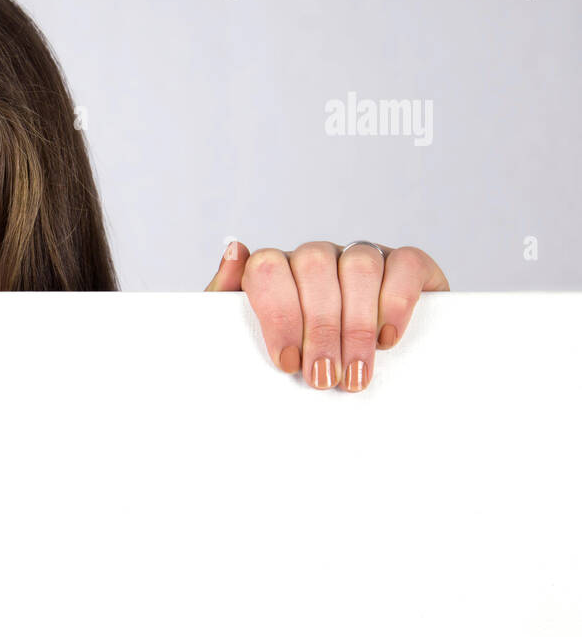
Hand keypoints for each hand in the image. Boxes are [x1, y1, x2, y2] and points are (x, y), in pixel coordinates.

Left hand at [205, 241, 448, 390]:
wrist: (360, 386)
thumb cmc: (294, 359)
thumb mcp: (248, 338)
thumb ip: (228, 296)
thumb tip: (235, 250)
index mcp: (279, 270)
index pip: (268, 267)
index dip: (278, 315)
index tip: (287, 363)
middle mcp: (319, 258)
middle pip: (313, 266)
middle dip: (318, 329)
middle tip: (322, 378)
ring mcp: (363, 256)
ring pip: (359, 265)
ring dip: (356, 325)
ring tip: (355, 373)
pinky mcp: (408, 266)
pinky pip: (404, 264)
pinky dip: (396, 302)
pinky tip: (387, 339)